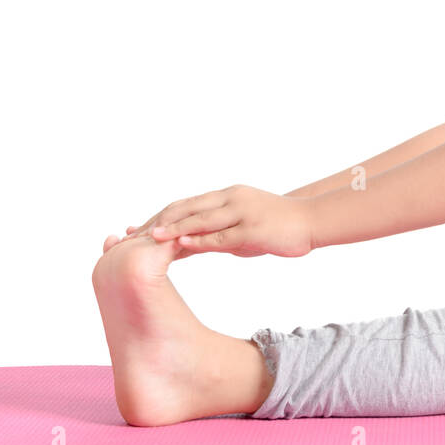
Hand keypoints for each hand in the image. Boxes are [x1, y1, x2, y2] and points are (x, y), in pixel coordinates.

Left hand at [127, 184, 313, 258]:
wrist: (312, 221)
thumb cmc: (277, 228)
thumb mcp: (241, 231)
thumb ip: (215, 235)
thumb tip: (186, 247)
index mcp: (226, 196)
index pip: (184, 205)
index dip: (159, 218)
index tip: (136, 231)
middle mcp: (230, 199)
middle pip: (185, 208)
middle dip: (157, 222)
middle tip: (133, 236)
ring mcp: (241, 212)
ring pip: (200, 218)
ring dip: (173, 227)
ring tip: (150, 237)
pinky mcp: (253, 228)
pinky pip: (221, 234)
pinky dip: (199, 238)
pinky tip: (182, 244)